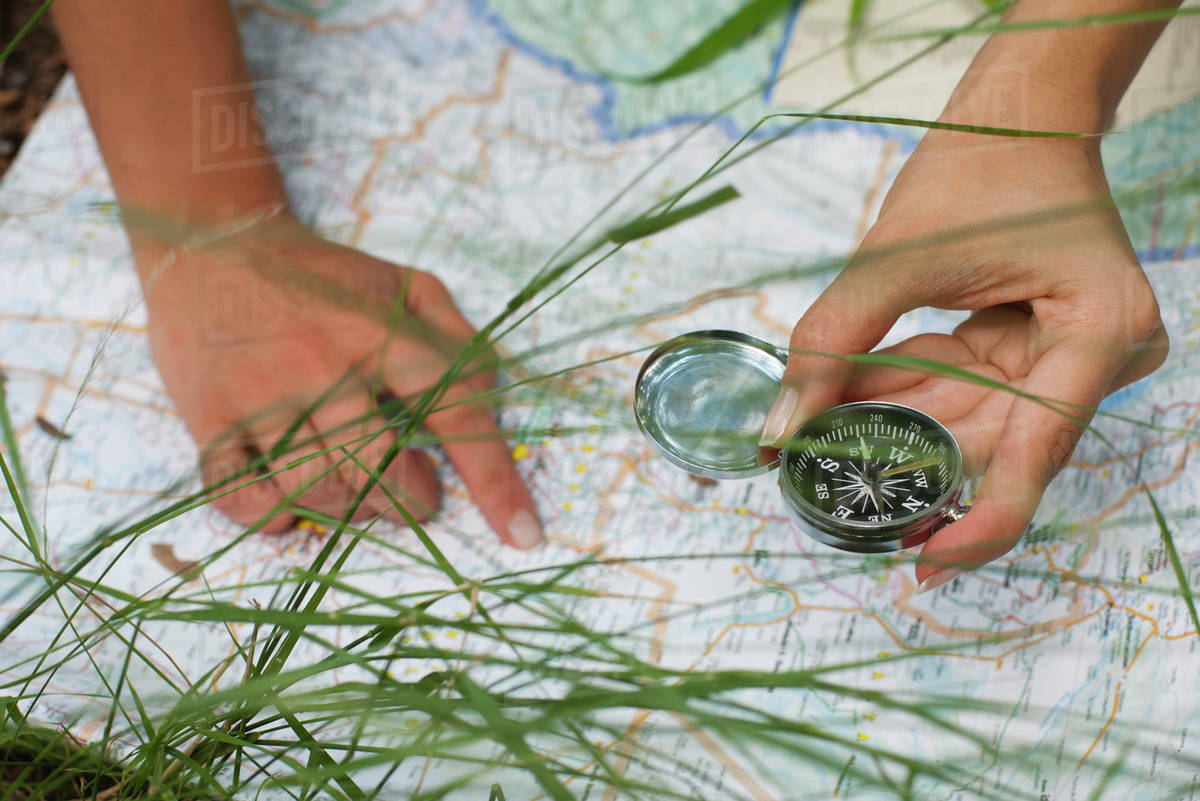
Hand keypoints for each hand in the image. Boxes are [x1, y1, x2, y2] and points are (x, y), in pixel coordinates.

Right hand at [136, 213, 542, 547]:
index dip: (495, 481)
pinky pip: (241, 497)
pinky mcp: (210, 417)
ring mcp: (262, 394)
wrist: (214, 244)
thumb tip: (492, 399)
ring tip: (354, 487)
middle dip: (412, 500)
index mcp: (382, 333)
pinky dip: (270, 516)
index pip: (455, 413)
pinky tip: (288, 499)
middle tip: (414, 490)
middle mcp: (324, 365)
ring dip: (347, 510)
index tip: (524, 534)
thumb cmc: (323, 278)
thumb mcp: (406, 286)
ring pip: (317, 490)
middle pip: (382, 472)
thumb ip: (459, 339)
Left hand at [761, 132, 1166, 588]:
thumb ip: (832, 342)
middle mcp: (1097, 358)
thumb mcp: (894, 256)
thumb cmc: (977, 168)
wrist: (1017, 118)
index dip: (979, 521)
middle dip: (905, 463)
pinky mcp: (1035, 355)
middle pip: (992, 442)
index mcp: (1098, 331)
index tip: (921, 566)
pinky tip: (845, 407)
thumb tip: (776, 436)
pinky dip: (904, 396)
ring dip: (893, 429)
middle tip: (828, 499)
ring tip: (820, 448)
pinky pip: (962, 393)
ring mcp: (1069, 361)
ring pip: (968, 423)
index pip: (1036, 451)